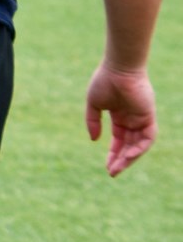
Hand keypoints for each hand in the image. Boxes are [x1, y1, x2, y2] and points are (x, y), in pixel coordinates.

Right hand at [85, 62, 156, 176]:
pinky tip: (127, 156)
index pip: (119, 140)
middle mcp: (132, 120)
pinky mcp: (149, 117)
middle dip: (120, 160)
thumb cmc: (104, 82)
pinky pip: (147, 138)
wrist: (118, 69)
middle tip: (112, 172)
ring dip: (129, 158)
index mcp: (120, 116)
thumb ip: (93, 121)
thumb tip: (94, 140)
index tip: (107, 167)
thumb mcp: (94, 104)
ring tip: (117, 168)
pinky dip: (138, 148)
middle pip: (129, 146)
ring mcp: (141, 119)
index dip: (113, 154)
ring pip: (138, 145)